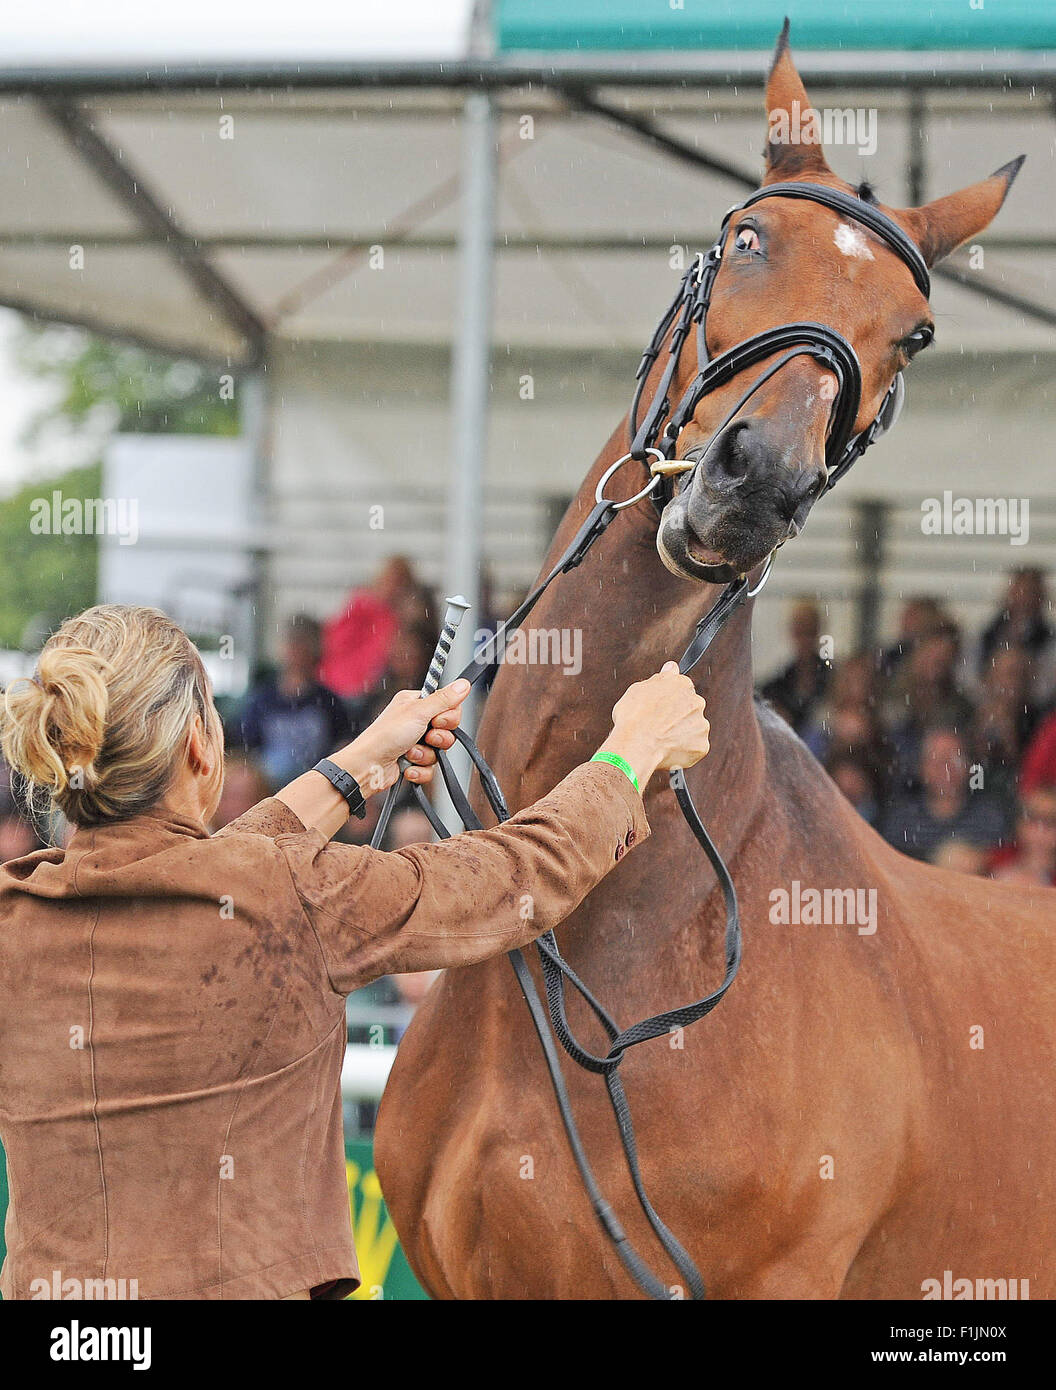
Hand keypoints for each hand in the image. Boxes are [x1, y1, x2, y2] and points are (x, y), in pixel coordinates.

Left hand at [338, 679, 471, 794]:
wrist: (368, 767)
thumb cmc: (385, 736)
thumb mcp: (418, 712)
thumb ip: (443, 699)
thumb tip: (463, 684)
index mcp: (416, 703)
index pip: (448, 707)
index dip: (448, 717)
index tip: (437, 721)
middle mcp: (416, 721)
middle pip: (447, 731)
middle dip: (438, 739)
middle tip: (426, 736)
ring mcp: (414, 742)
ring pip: (439, 751)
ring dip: (426, 755)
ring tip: (410, 752)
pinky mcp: (412, 761)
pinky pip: (430, 768)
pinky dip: (420, 769)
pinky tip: (407, 766)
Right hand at [596, 661, 709, 787]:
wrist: (636, 745)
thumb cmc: (633, 716)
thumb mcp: (639, 689)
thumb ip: (661, 678)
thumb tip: (672, 666)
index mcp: (682, 685)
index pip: (682, 689)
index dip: (668, 701)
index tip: (658, 710)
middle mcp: (697, 702)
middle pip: (690, 709)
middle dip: (678, 717)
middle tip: (658, 727)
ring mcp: (701, 725)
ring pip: (693, 729)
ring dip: (682, 734)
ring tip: (661, 741)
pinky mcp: (701, 747)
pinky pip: (694, 749)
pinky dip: (683, 752)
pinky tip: (667, 752)